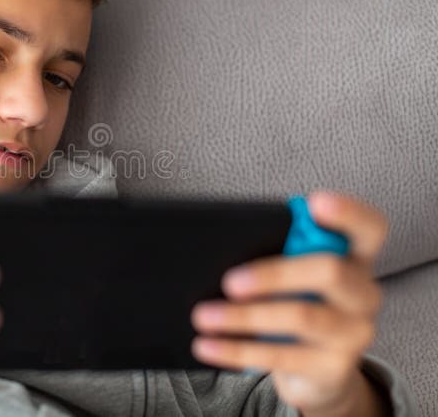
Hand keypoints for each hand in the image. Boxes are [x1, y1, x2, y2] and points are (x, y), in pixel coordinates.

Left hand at [190, 191, 389, 415]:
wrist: (316, 371)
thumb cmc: (296, 303)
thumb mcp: (293, 275)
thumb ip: (278, 253)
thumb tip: (222, 248)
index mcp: (354, 257)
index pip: (369, 227)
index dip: (348, 212)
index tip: (315, 202)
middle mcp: (363, 293)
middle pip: (331, 272)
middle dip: (275, 274)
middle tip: (229, 282)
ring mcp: (354, 332)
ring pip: (302, 317)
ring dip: (245, 316)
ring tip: (204, 316)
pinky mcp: (334, 368)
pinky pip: (283, 357)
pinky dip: (238, 350)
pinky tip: (207, 345)